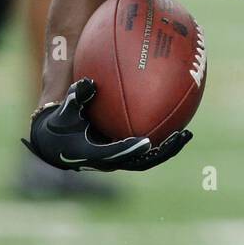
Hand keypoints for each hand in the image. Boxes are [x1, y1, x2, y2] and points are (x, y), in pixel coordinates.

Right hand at [23, 78, 192, 172]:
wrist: (57, 140)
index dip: (130, 150)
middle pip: (141, 161)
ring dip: (167, 147)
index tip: (146, 142)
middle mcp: (110, 160)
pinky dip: (161, 138)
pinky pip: (147, 148)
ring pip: (147, 157)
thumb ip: (75, 97)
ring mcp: (120, 159)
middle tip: (181, 136)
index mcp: (94, 154)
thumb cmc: (61, 122)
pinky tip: (177, 122)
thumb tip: (89, 83)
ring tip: (186, 133)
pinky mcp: (125, 153)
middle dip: (162, 151)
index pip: (115, 154)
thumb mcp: (64, 110)